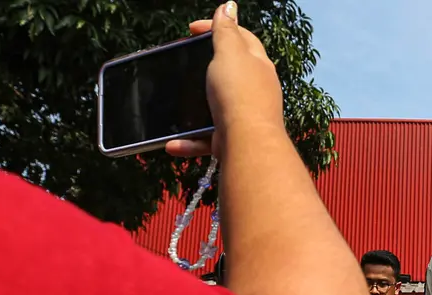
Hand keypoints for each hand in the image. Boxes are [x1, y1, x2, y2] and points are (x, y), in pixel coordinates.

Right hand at [166, 2, 284, 157]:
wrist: (249, 143)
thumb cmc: (239, 94)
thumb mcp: (229, 53)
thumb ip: (226, 31)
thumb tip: (229, 5)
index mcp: (258, 64)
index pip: (241, 37)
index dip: (218, 26)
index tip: (192, 29)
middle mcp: (257, 89)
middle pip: (230, 70)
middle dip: (205, 65)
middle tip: (183, 62)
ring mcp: (246, 115)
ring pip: (216, 106)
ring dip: (194, 106)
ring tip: (175, 103)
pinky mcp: (234, 139)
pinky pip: (207, 138)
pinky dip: (189, 141)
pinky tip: (173, 143)